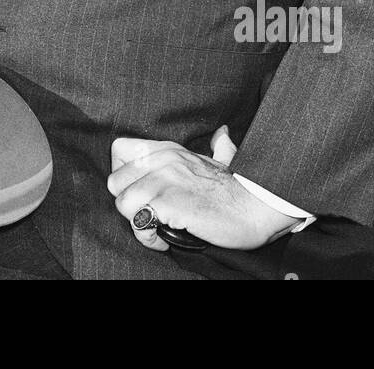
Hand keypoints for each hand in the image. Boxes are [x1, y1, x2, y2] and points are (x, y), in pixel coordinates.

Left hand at [108, 128, 300, 251]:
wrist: (258, 207)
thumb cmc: (238, 191)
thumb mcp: (220, 160)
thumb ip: (217, 146)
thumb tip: (222, 134)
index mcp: (169, 149)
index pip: (119, 150)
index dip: (123, 175)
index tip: (140, 192)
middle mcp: (163, 159)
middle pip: (115, 182)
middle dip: (129, 205)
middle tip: (151, 216)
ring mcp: (165, 179)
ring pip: (123, 204)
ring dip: (138, 223)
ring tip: (159, 229)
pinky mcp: (169, 202)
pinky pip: (138, 223)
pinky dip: (148, 237)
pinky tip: (166, 238)